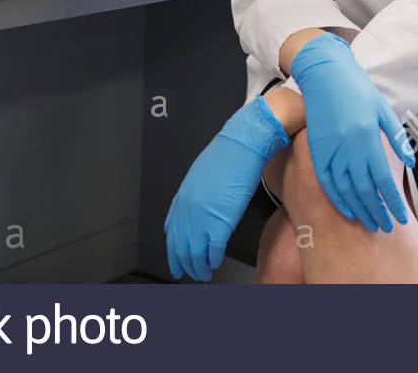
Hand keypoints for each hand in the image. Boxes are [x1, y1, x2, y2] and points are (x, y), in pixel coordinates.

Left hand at [164, 95, 289, 281]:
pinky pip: (213, 249)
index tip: (176, 260)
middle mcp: (189, 207)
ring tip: (203, 274)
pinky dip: (213, 260)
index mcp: (183, 195)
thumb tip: (201, 206)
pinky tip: (215, 264)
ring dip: (199, 266)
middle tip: (187, 274)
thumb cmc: (230, 153)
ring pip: (195, 252)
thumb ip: (198, 194)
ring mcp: (203, 215)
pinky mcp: (221, 220)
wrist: (245, 142)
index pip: (172, 231)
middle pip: (180, 245)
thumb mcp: (204, 173)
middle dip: (183, 263)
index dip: (173, 249)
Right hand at [289, 32, 415, 232]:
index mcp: (368, 136)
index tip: (401, 217)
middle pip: (364, 189)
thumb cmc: (357, 87)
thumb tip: (409, 163)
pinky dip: (336, 198)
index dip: (392, 201)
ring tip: (369, 223)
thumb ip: (396, 138)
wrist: (324, 72)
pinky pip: (325, 180)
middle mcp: (349, 146)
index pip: (383, 179)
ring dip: (359, 209)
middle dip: (377, 212)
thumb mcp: (382, 108)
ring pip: (345, 189)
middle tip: (386, 227)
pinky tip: (347, 209)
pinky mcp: (316, 148)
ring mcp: (330, 148)